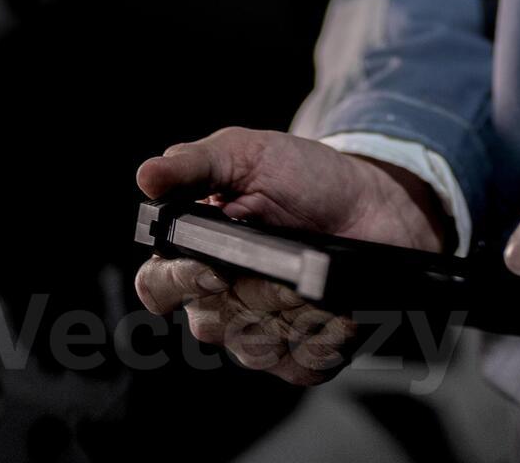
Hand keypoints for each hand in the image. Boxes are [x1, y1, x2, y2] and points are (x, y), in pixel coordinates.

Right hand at [130, 128, 447, 387]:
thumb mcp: (245, 153)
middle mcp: (221, 301)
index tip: (215, 270)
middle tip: (288, 269)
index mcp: (195, 254)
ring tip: (318, 283)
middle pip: (211, 324)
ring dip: (291, 314)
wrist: (372, 201)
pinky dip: (322, 341)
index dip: (179, 284)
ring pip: (256, 348)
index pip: (157, 286)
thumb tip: (147, 177)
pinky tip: (338, 313)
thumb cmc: (304, 176)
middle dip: (255, 294)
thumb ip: (194, 163)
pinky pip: (299, 367)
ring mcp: (259, 331)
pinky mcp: (301, 353)